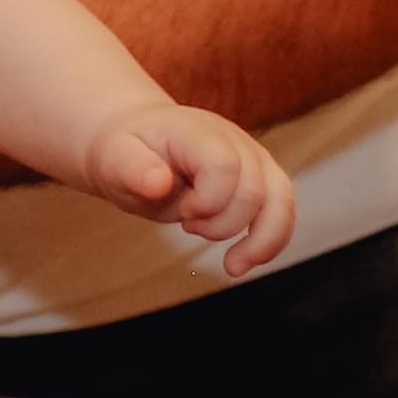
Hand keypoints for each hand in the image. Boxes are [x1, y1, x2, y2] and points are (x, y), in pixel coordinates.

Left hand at [81, 104, 296, 277]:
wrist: (138, 142)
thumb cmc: (126, 152)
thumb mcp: (114, 159)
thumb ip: (133, 169)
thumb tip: (158, 183)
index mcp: (197, 131)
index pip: (225, 166)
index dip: (207, 202)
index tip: (182, 213)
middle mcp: (234, 140)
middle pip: (254, 191)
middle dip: (222, 224)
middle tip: (188, 225)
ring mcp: (252, 157)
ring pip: (282, 202)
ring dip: (261, 243)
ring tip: (232, 267)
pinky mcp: (261, 178)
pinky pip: (283, 211)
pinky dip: (271, 242)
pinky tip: (246, 261)